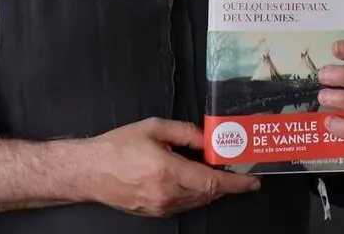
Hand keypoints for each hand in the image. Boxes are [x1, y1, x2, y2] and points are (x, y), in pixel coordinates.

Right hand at [86, 118, 260, 217]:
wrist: (90, 171)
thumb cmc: (118, 147)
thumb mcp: (153, 128)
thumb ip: (186, 133)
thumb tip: (209, 139)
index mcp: (168, 172)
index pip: (212, 182)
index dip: (237, 183)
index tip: (253, 181)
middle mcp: (167, 194)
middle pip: (209, 193)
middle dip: (226, 183)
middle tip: (238, 170)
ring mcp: (161, 207)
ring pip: (198, 201)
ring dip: (211, 188)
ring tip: (217, 172)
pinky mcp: (156, 213)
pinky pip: (185, 205)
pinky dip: (196, 194)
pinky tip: (195, 180)